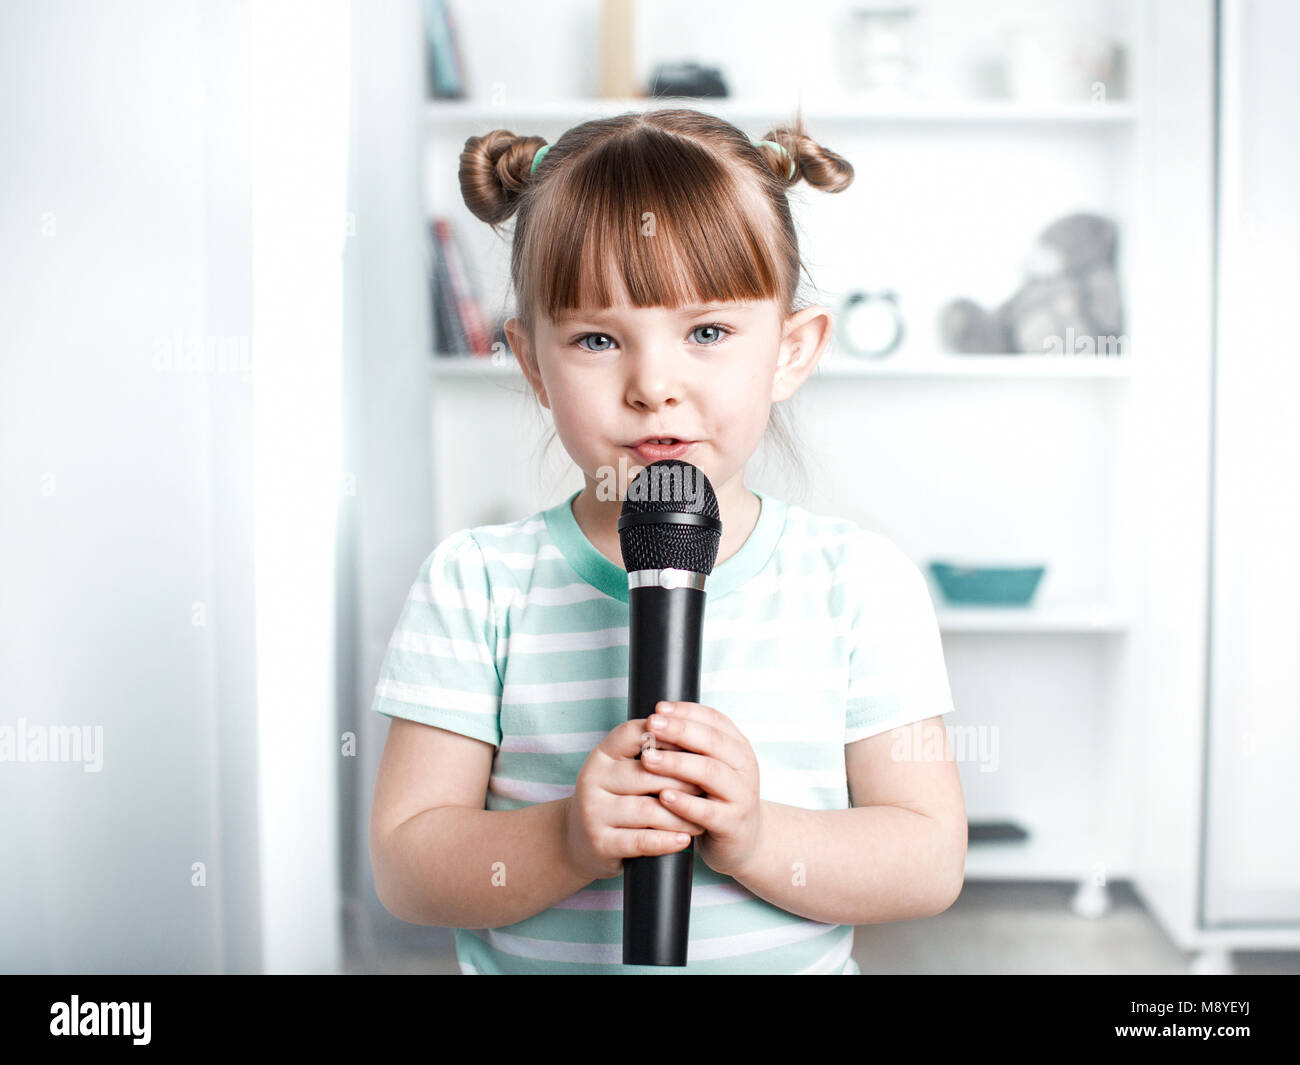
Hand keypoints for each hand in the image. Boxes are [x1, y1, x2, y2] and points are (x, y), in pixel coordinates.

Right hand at [562, 718, 707, 881]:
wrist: (578, 841)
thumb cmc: (613, 800)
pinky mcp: (601, 842)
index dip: (667, 737)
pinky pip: (640, 841)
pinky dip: (666, 840)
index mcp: (602, 756)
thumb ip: (648, 754)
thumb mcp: (620, 771)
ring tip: (701, 820)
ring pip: (647, 810)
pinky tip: (684, 839)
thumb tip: (695, 739)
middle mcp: (594, 779)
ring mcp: (594, 812)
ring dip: (680, 816)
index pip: (634, 734)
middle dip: (684, 782)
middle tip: (708, 789)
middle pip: (647, 774)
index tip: (696, 747)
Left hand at [640, 700, 762, 878]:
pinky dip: (684, 803)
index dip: (686, 711)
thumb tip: (657, 719)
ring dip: (676, 764)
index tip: (658, 708)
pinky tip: (663, 796)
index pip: (714, 720)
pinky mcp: (732, 824)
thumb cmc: (717, 797)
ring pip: (710, 773)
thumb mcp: (711, 765)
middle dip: (679, 731)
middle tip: (651, 725)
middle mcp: (744, 767)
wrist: (744, 840)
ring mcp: (741, 795)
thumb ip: (692, 745)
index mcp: (738, 747)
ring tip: (648, 759)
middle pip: (713, 741)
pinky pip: (707, 811)